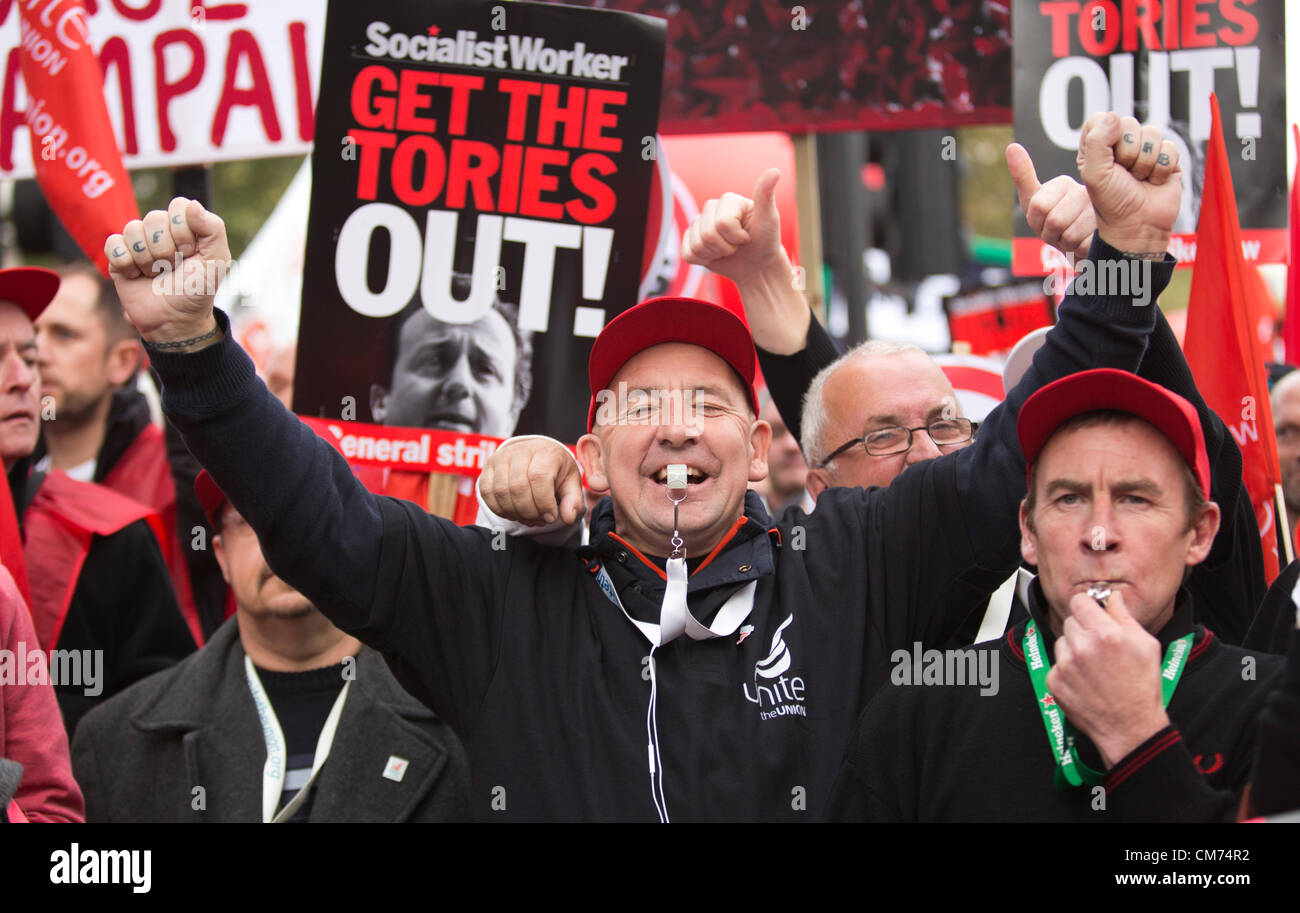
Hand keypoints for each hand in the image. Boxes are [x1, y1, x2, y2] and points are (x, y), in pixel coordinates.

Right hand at [104, 197, 230, 344]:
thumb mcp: (216, 261)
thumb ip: (213, 229)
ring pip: (132, 230)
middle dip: (166, 250)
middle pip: (154, 218)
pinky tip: (136, 276)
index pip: (179, 206)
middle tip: (172, 268)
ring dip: (147, 260)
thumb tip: (192, 204)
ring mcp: (138, 242)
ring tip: (156, 274)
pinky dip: (126, 264)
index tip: (190, 253)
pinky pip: (113, 244)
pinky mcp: (118, 256)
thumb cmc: (196, 290)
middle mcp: (161, 230)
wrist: (174, 320)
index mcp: (185, 226)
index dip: (183, 231)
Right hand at [479, 437, 584, 526]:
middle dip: (530, 511)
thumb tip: (568, 518)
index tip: (551, 517)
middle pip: (518, 487)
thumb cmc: (555, 470)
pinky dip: (500, 510)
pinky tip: (514, 513)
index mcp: (545, 452)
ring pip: (501, 492)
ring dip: (515, 513)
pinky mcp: (487, 468)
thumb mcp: (571, 482)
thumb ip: (573, 501)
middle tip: (540, 520)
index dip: (544, 502)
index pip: (538, 477)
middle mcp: (520, 451)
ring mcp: (500, 458)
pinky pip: (487, 493)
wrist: (537, 455)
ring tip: (529, 518)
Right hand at [682, 168, 807, 353]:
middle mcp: (713, 209)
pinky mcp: (694, 245)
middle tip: (740, 248)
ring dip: (714, 254)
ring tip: (730, 254)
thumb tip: (772, 170)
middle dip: (725, 244)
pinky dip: (701, 260)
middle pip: (704, 229)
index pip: (717, 216)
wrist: (759, 273)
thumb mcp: (770, 223)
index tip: (747, 238)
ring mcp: (701, 227)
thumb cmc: (769, 248)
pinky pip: (685, 252)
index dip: (733, 233)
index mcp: (730, 200)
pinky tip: (717, 260)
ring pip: (694, 242)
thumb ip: (766, 196)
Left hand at [1007, 143, 1094, 262]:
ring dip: (1064, 243)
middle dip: (1050, 234)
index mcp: (1064, 183)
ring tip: (1070, 236)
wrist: (1080, 242)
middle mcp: (1086, 191)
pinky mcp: (1111, 230)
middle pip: (1054, 221)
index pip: (1038, 206)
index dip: (1036, 222)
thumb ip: (1023, 175)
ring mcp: (1101, 209)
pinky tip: (1083, 242)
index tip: (1044, 222)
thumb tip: (1012, 146)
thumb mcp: (1033, 200)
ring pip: (1069, 236)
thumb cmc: (1051, 220)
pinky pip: (1083, 246)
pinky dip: (1078, 251)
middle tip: (1057, 231)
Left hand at [1046, 589, 1170, 767]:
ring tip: (1095, 666)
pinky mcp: (1054, 681)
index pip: (1079, 601)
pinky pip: (1057, 663)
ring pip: (1062, 642)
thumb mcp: (1146, 645)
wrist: (1130, 727)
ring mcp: (1065, 665)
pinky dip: (1068, 669)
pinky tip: (1086, 680)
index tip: (1092, 613)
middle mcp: (1081, 647)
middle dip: (1083, 628)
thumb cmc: (1142, 687)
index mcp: (1105, 633)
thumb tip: (1112, 597)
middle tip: (1100, 645)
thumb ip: (1124, 616)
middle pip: (1070, 621)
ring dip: (1074, 648)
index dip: (1087, 606)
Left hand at [1075, 112, 1180, 255]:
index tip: (1106, 158)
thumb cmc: (1112, 204)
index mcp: (1096, 148)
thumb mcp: (1095, 174)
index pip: (1100, 119)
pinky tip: (1154, 181)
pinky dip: (1162, 167)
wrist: (1139, 226)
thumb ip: (1097, 142)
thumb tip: (1114, 116)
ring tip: (1139, 180)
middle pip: (1129, 123)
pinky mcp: (1165, 158)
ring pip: (1152, 133)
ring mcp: (1143, 151)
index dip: (1106, 135)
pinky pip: (1169, 147)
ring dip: (1145, 162)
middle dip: (1128, 152)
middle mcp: (1119, 146)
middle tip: (1124, 174)